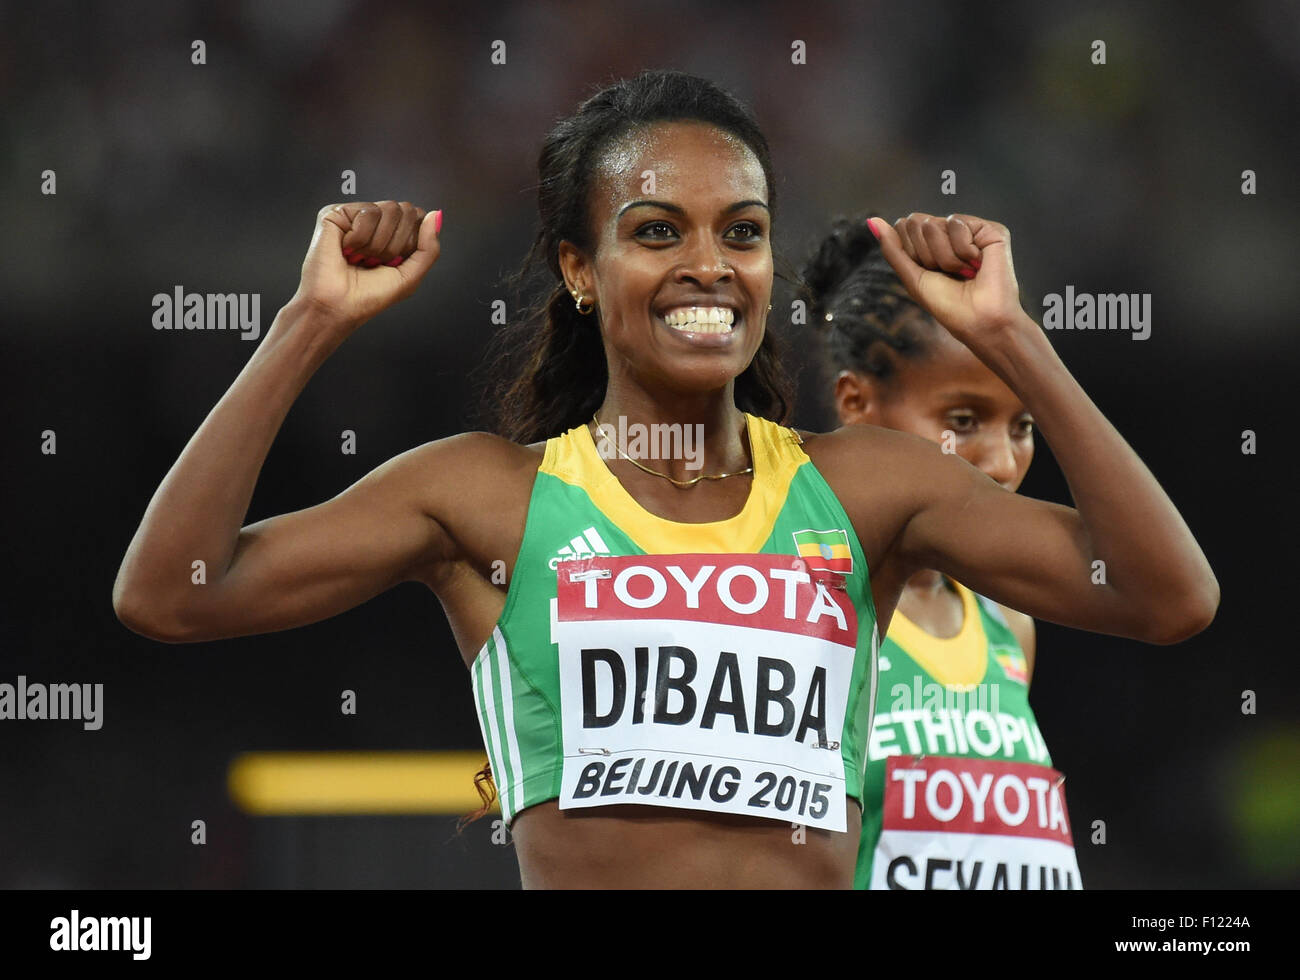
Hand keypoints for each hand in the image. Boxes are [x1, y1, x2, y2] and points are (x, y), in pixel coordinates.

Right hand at [290, 201, 441, 332]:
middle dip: (395, 244)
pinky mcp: (336, 213)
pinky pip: (367, 213)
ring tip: (360, 258)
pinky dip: (360, 238)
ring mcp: (355, 216)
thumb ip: (429, 247)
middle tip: (375, 261)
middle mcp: (374, 223)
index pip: (416, 217)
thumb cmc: (368, 297)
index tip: (394, 262)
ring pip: (388, 210)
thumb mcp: (411, 276)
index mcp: (392, 235)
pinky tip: (346, 249)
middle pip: (405, 210)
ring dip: (378, 244)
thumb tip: (435, 216)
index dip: (411, 241)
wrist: (338, 307)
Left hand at [871, 213, 1023, 342]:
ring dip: (945, 257)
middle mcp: (950, 233)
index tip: (929, 273)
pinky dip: (962, 250)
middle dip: (926, 255)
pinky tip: (978, 263)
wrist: (979, 321)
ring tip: (964, 272)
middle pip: (916, 222)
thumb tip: (871, 221)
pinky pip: (957, 223)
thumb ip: (893, 249)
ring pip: (934, 224)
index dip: (911, 253)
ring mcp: (970, 230)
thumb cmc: (947, 305)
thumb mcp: (912, 277)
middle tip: (949, 274)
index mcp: (931, 244)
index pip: (904, 227)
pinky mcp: (990, 229)